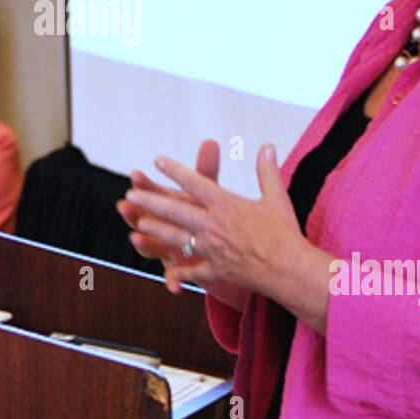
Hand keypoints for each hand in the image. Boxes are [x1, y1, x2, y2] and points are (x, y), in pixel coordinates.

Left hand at [123, 142, 328, 328]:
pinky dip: (179, 272)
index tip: (157, 161)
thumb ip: (267, 170)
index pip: (195, 183)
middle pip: (175, 210)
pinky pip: (191, 271)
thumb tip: (266, 146)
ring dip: (154, 230)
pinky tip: (167, 272)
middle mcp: (213, 225)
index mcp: (225, 204)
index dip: (174, 170)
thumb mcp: (276, 197)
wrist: (289, 269)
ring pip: (175, 238)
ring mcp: (210, 249)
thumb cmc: (285, 232)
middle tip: (130, 194)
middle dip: (150, 201)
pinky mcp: (214, 270)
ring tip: (137, 223)